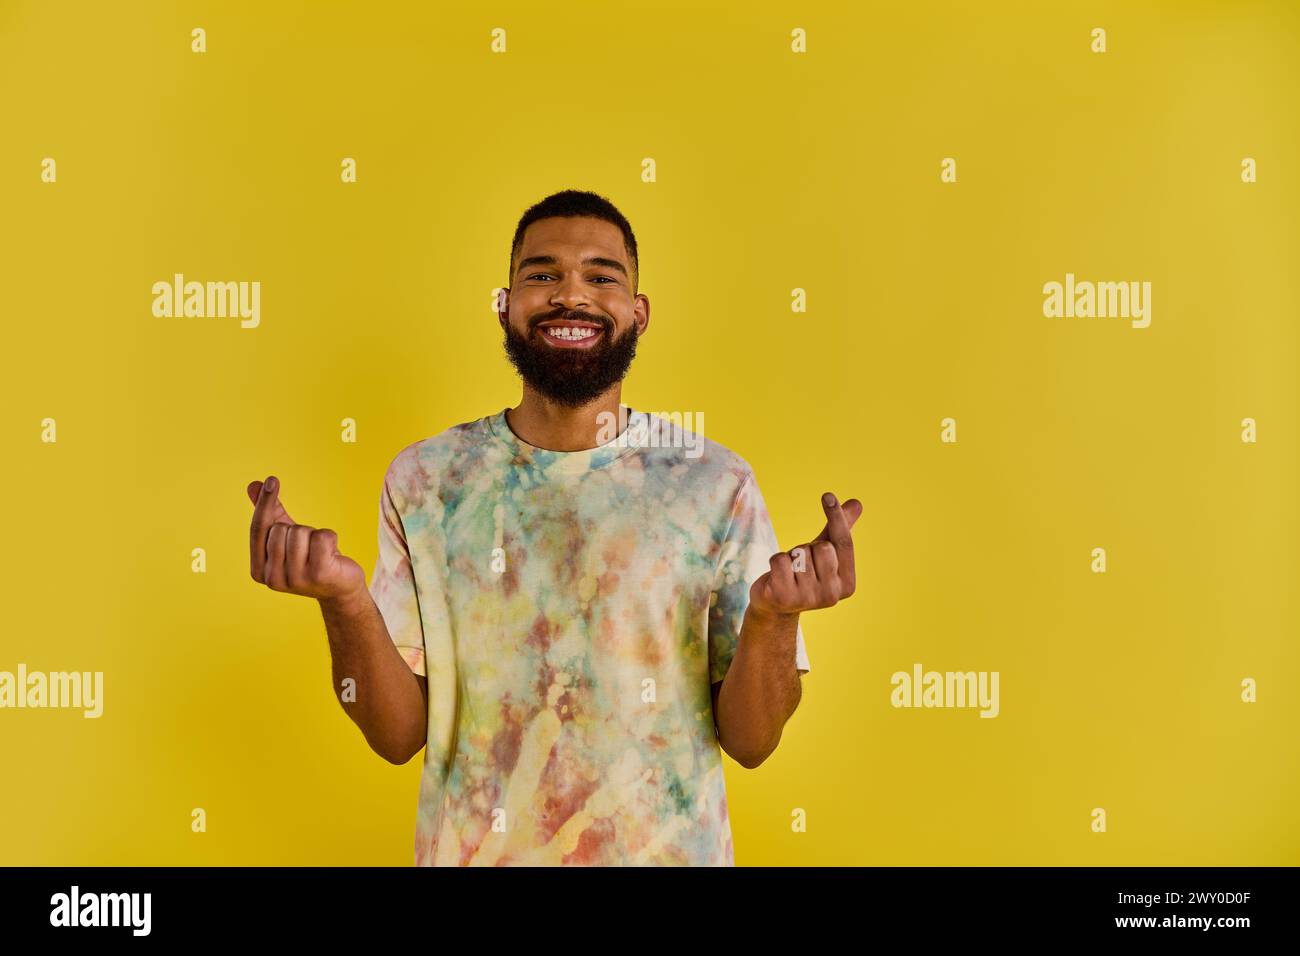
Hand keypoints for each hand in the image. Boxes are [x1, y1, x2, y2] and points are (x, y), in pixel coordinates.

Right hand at [247, 475, 365, 602]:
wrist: (340, 587)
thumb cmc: (310, 558)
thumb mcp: (287, 536)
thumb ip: (270, 513)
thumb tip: (254, 485)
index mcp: (258, 570)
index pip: (257, 529)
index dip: (265, 503)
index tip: (272, 479)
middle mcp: (273, 578)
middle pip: (281, 529)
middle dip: (298, 529)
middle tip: (309, 548)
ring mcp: (296, 579)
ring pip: (301, 532)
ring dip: (314, 535)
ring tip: (320, 552)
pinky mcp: (320, 575)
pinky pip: (322, 537)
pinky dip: (330, 536)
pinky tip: (332, 553)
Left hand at [748, 492, 861, 617]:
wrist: (775, 605)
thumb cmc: (803, 573)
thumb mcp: (824, 552)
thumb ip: (839, 530)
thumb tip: (857, 503)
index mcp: (847, 584)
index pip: (844, 544)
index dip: (836, 517)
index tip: (827, 495)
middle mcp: (832, 595)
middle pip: (821, 547)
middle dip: (807, 548)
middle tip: (801, 564)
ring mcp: (808, 598)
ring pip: (798, 553)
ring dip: (791, 556)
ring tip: (790, 573)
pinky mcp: (783, 597)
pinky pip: (779, 560)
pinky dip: (775, 561)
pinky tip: (777, 577)